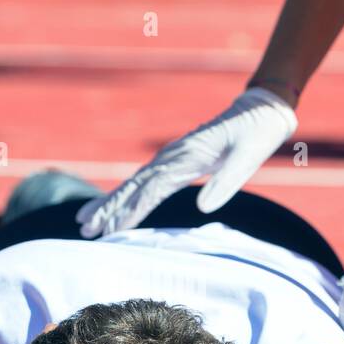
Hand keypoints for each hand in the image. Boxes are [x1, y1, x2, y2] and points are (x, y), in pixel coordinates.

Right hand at [77, 87, 296, 236]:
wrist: (259, 111)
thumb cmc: (255, 136)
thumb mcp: (247, 158)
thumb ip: (226, 182)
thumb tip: (203, 208)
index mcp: (185, 159)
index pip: (150, 191)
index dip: (129, 212)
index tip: (110, 232)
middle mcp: (170, 157)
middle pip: (132, 187)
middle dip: (108, 210)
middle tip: (85, 230)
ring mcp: (169, 157)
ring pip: (132, 183)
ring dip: (108, 203)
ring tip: (84, 221)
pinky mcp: (173, 159)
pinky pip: (142, 180)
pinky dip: (124, 193)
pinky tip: (112, 204)